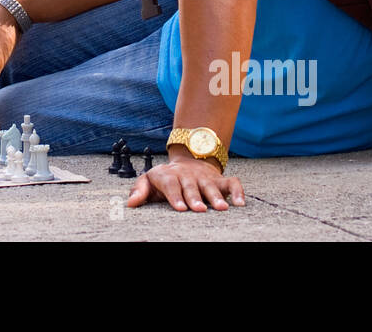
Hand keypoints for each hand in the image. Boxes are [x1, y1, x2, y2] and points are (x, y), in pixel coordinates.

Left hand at [126, 155, 245, 212]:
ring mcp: (205, 177)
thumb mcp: (149, 181)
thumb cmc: (166, 179)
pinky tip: (241, 204)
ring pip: (211, 185)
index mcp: (168, 176)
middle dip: (195, 198)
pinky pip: (232, 182)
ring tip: (221, 208)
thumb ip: (140, 191)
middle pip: (191, 186)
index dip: (175, 196)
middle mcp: (187, 175)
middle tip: (199, 210)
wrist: (188, 160)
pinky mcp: (220, 179)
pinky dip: (238, 191)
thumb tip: (131, 204)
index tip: (179, 208)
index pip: (171, 185)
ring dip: (216, 196)